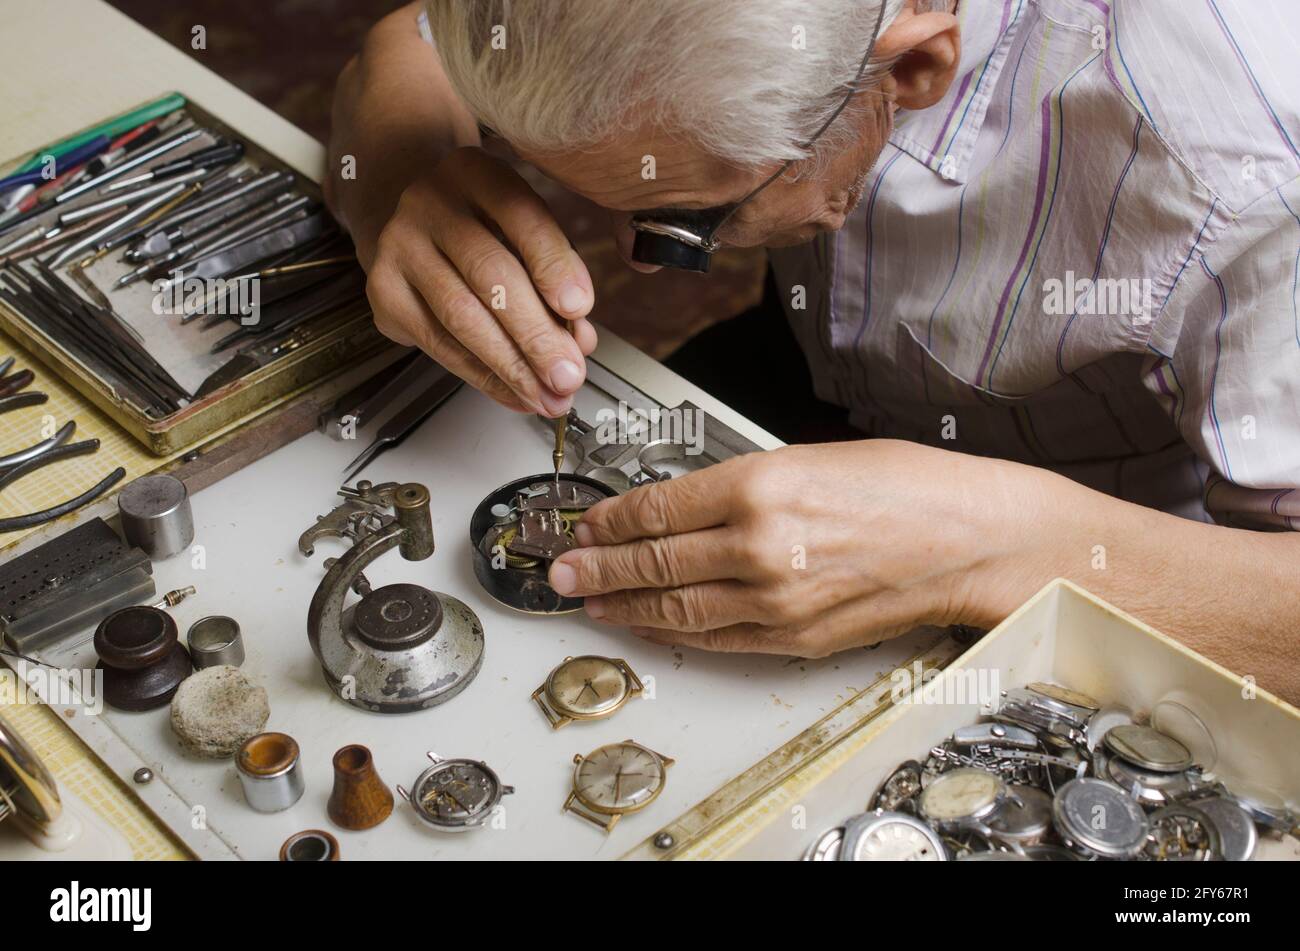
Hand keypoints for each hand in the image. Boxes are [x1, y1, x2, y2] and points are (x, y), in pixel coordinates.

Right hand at [364, 147, 597, 414]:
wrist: (410, 218)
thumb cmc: (483, 225)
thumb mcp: (524, 228)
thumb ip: (555, 275)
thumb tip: (580, 339)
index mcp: (476, 174)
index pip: (520, 216)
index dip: (552, 265)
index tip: (580, 308)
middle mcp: (430, 204)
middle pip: (488, 274)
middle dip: (535, 335)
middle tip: (568, 374)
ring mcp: (399, 247)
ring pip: (460, 316)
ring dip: (511, 367)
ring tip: (547, 396)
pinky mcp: (383, 291)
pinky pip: (438, 344)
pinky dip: (483, 377)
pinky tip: (514, 393)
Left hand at [548, 440, 1061, 654]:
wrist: (968, 538)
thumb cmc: (904, 486)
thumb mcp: (805, 456)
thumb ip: (736, 483)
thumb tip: (677, 507)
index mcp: (760, 486)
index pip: (656, 509)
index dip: (609, 521)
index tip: (586, 522)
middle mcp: (760, 548)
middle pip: (652, 565)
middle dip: (595, 567)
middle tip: (560, 568)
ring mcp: (776, 601)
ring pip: (675, 610)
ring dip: (622, 606)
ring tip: (587, 600)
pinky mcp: (794, 637)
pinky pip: (716, 639)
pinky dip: (673, 633)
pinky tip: (649, 625)